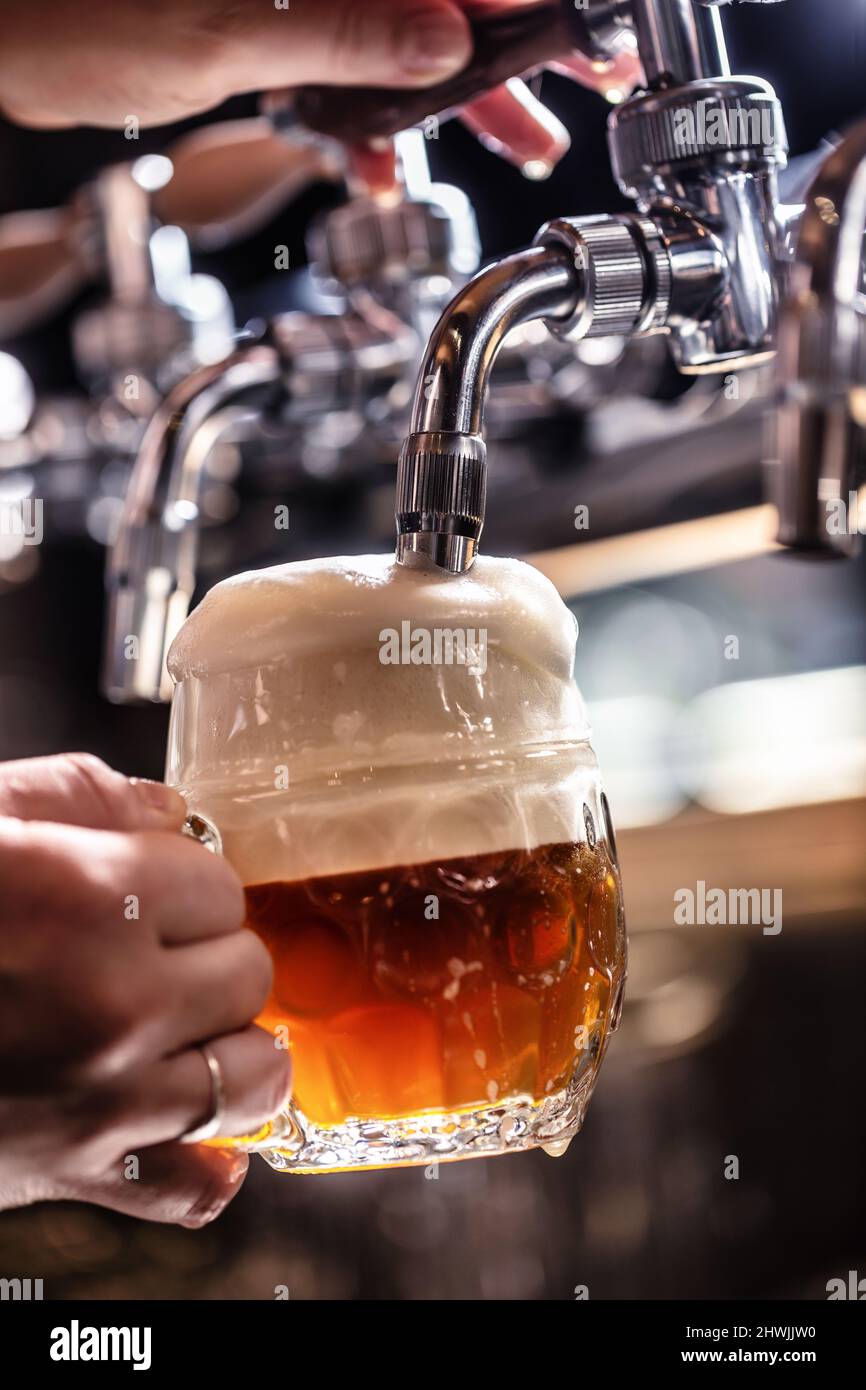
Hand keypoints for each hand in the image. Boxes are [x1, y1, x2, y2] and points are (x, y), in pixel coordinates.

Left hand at [0, 1, 638, 170]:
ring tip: (522, 143)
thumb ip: (348, 33)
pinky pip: (348, 70)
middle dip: (516, 47)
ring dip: (460, 96)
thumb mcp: (225, 34)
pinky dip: (373, 120)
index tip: (588, 27)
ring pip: (408, 35)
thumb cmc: (79, 16)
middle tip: (587, 87)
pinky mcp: (275, 28)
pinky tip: (388, 165)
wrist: (8, 44)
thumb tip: (448, 39)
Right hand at [0, 754, 290, 1226]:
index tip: (153, 885)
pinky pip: (188, 1186)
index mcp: (91, 899)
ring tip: (185, 1026)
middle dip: (208, 951)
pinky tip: (186, 1126)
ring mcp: (102, 1099)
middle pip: (245, 971)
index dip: (185, 879)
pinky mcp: (71, 1172)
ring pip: (250, 1073)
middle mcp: (115, 1003)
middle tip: (157, 949)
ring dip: (227, 1044)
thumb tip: (168, 810)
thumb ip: (81, 797)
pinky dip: (202, 1162)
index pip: (220, 882)